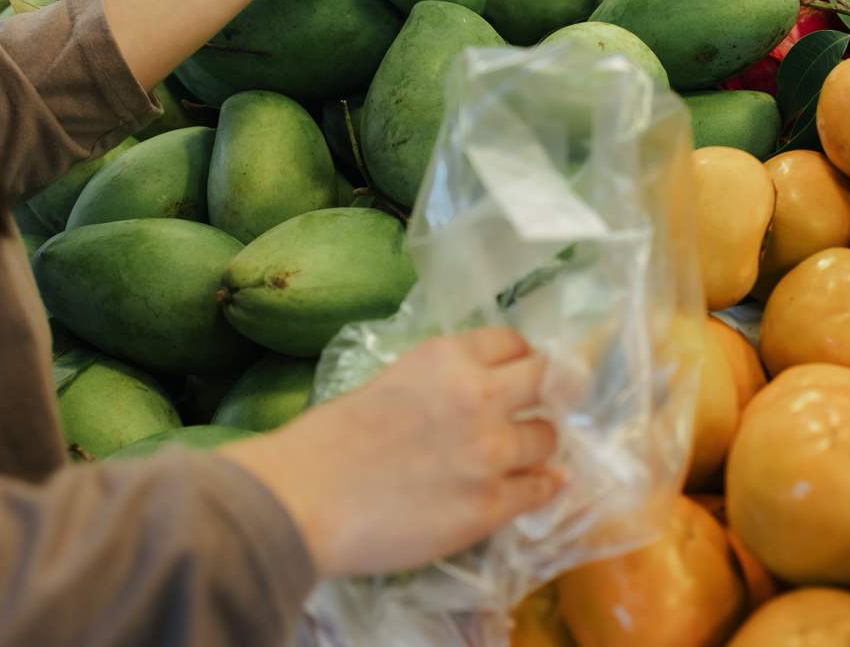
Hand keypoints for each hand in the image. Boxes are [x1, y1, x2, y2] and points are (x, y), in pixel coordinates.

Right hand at [219, 328, 560, 578]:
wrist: (302, 501)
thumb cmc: (328, 441)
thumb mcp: (392, 381)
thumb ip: (442, 383)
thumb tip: (479, 394)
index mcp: (448, 357)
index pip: (513, 343)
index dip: (518, 360)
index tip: (517, 375)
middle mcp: (479, 396)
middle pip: (546, 381)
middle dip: (542, 394)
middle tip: (532, 410)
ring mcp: (490, 452)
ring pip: (547, 438)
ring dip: (536, 445)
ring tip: (521, 455)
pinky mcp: (490, 505)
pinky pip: (539, 490)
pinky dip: (542, 486)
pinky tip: (542, 484)